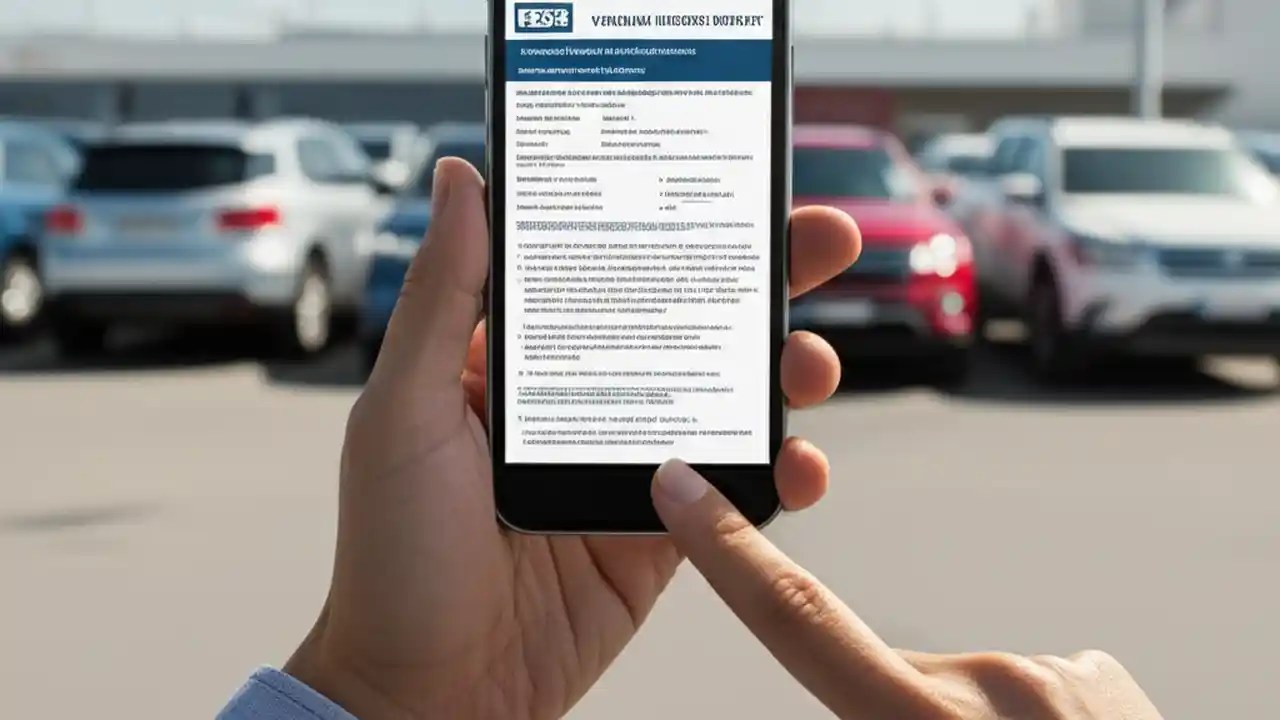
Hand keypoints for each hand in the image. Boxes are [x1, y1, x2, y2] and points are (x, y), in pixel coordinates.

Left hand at [283, 158, 862, 718]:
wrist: (430, 691)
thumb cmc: (392, 550)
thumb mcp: (404, 409)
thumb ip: (443, 296)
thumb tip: (461, 178)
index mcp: (519, 360)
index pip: (608, 265)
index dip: (673, 220)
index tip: (733, 181)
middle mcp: (583, 400)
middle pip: (687, 319)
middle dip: (762, 276)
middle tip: (820, 239)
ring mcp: (628, 464)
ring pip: (727, 395)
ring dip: (784, 369)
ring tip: (810, 364)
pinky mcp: (664, 531)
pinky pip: (737, 487)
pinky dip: (782, 471)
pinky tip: (798, 462)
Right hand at [651, 461, 1165, 719]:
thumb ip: (868, 715)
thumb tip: (849, 684)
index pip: (798, 620)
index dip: (728, 552)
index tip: (685, 487)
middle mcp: (992, 687)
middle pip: (892, 677)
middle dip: (895, 714)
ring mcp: (1054, 676)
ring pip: (960, 692)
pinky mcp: (1099, 676)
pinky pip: (1026, 689)